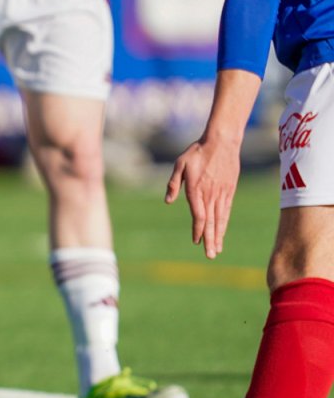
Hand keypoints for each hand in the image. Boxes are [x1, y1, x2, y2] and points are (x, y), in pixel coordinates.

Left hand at [166, 136, 240, 258]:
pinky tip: (222, 232)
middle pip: (211, 221)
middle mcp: (210, 194)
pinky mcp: (229, 191)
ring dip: (218, 235)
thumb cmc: (197, 152)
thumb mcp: (179, 164)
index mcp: (196, 189)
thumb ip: (173, 183)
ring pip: (220, 219)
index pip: (198, 215)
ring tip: (217, 250)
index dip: (197, 229)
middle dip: (210, 239)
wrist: (222, 142)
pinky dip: (224, 223)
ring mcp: (222, 193)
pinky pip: (227, 211)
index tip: (195, 241)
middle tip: (210, 255)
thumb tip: (168, 201)